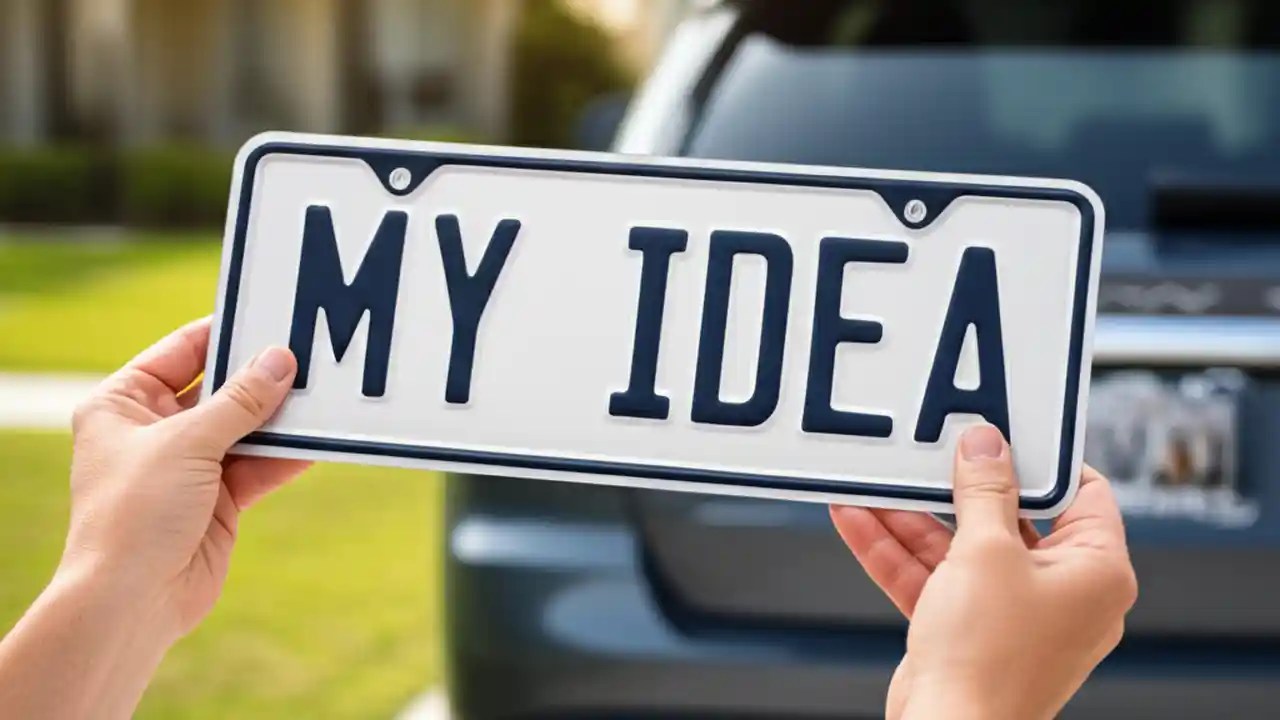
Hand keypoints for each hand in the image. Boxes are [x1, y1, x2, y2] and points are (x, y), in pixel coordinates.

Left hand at [0, 317, 309, 719]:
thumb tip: (280, 360)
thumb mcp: (188, 442)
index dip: (224, 334)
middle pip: (219, 389)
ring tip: (321, 396)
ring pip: (245, 429)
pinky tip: (319, 441)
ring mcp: (188, 466)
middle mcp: (153, 431)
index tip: (270, 319)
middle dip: (261, 379)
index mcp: (122, 404)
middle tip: (307, 356)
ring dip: (280, 419)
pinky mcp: (218, 500)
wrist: (132, 601)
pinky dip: (287, 456)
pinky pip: (259, 466)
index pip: (181, 352)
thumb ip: (240, 401)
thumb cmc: (134, 514)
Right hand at [831, 425, 1136, 719]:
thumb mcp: (985, 552)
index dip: (1039, 461)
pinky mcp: (968, 631)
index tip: (1002, 433)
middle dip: (955, 490)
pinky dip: (897, 553)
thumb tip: (987, 445)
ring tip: (876, 483)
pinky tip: (859, 520)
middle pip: (1008, 518)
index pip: (1080, 493)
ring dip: (912, 519)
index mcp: (1097, 571)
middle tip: (931, 452)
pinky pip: (934, 579)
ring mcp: (1012, 614)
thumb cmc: (990, 661)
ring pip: (960, 549)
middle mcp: (1062, 593)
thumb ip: (984, 492)